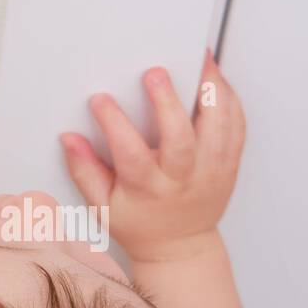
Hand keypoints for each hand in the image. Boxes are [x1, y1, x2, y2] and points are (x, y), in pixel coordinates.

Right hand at [59, 51, 245, 261]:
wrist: (179, 247)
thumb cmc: (140, 224)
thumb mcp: (101, 206)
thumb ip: (84, 171)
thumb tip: (70, 140)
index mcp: (149, 188)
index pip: (130, 153)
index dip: (113, 123)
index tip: (100, 100)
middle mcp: (183, 178)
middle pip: (180, 138)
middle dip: (167, 102)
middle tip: (154, 73)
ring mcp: (211, 170)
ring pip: (218, 127)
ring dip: (210, 91)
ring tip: (200, 61)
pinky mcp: (229, 164)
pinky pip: (237, 127)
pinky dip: (230, 100)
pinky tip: (217, 81)